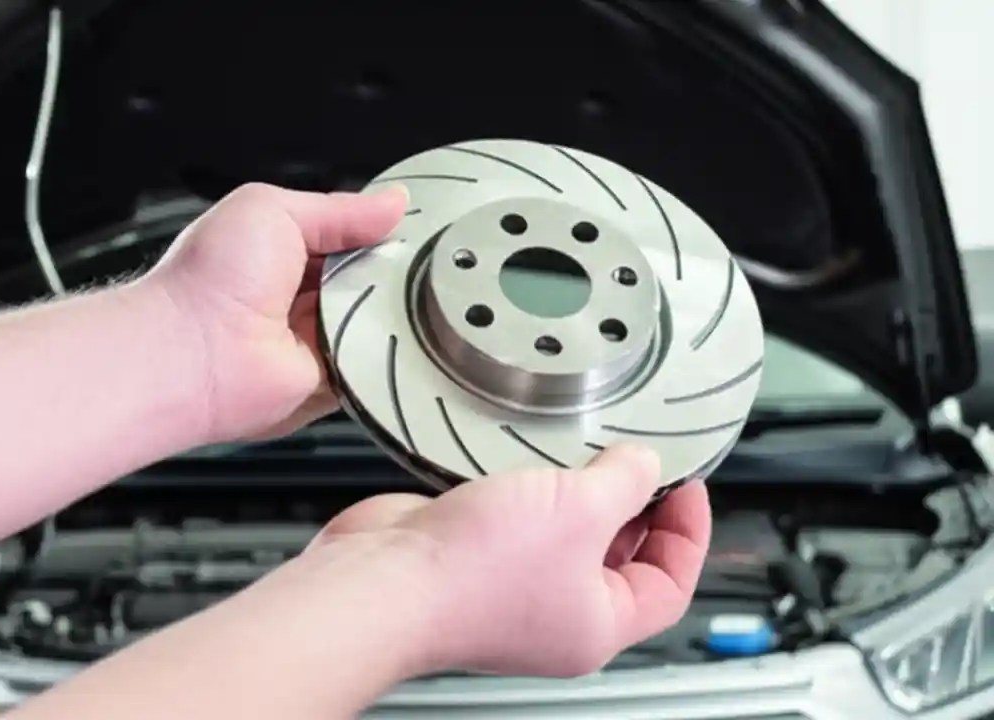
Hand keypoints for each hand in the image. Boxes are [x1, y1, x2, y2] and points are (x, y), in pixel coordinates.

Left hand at [148, 183, 409, 444]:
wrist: (192, 353)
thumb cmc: (214, 276)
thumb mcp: (274, 211)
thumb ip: (339, 209)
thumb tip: (397, 202)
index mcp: (287, 250)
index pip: (353, 237)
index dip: (386, 231)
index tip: (427, 225)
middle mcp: (304, 296)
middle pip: (374, 279)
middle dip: (399, 270)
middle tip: (432, 262)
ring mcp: (319, 341)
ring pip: (381, 320)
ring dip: (397, 309)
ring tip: (425, 296)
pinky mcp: (331, 383)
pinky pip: (376, 364)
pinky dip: (391, 351)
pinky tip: (410, 335)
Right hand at [309, 445, 712, 677]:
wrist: (382, 580)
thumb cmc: (473, 575)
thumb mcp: (580, 510)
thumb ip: (624, 481)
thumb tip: (644, 464)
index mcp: (596, 623)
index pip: (670, 582)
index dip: (688, 529)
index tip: (685, 480)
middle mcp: (553, 612)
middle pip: (618, 557)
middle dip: (630, 503)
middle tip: (634, 454)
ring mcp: (509, 585)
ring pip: (560, 533)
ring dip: (572, 490)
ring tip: (583, 447)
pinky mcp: (469, 554)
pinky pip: (512, 516)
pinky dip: (523, 485)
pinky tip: (524, 455)